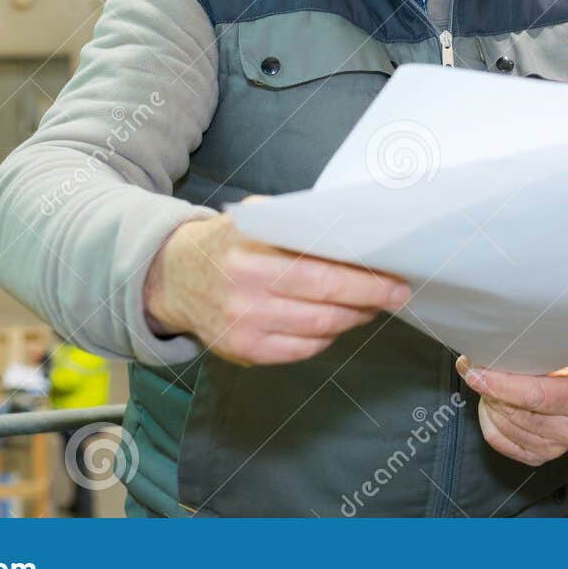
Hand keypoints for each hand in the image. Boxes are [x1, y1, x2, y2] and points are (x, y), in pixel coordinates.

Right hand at [143, 212, 408, 365]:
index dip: (364, 278)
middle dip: (369, 300)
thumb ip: (300, 224)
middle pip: (325, 303)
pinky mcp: (242, 350)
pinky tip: (336, 324)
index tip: (395, 277)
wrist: (171, 276)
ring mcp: (243, 324)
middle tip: (396, 294)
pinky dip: (325, 338)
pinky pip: (299, 350)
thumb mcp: (258, 218)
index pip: (321, 269)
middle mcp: (245, 288)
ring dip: (352, 319)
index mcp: (251, 248)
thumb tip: (359, 235)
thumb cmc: (228, 242)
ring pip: (317, 330)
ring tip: (369, 307)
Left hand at [457, 354, 567, 465]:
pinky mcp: (539, 457)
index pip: (535, 396)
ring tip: (489, 381)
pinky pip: (499, 440)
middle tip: (474, 366)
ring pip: (502, 426)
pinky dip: (488, 419)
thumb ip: (533, 352)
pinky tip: (492, 402)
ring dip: (488, 402)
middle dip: (488, 388)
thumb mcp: (566, 351)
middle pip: (515, 412)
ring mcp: (555, 448)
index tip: (475, 372)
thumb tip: (488, 350)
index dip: (501, 385)